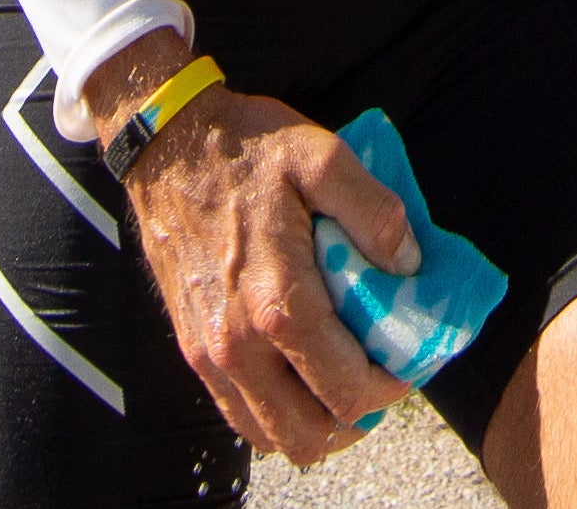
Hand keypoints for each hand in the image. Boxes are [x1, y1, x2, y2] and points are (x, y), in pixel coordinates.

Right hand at [117, 82, 418, 463]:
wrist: (167, 141)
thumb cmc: (247, 147)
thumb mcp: (321, 158)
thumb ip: (374, 213)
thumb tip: (410, 267)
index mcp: (278, 303)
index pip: (348, 390)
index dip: (391, 387)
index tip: (407, 359)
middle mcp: (239, 344)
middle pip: (311, 433)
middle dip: (357, 416)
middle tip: (379, 374)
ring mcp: (209, 352)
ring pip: (272, 436)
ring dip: (316, 423)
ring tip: (341, 380)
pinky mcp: (191, 346)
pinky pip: (239, 414)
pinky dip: (276, 413)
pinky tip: (299, 373)